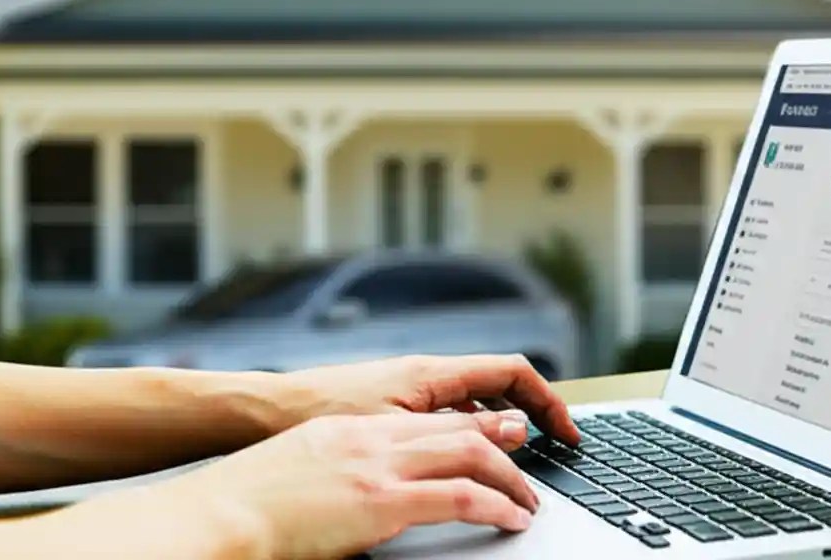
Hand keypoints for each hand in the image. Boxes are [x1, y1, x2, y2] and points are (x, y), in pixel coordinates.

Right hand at [161, 409, 538, 559]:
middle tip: (526, 462)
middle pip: (461, 428)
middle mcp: (373, 438)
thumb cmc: (247, 503)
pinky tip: (510, 518)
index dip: (472, 425)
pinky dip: (496, 505)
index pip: (429, 417)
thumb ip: (340, 467)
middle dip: (502, 444)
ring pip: (473, 454)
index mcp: (353, 430)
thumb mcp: (302, 468)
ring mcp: (380, 466)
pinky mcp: (383, 501)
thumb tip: (358, 490)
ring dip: (510, 478)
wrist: (220, 515)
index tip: (497, 435)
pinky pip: (462, 497)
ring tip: (527, 501)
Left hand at [281, 354, 579, 444]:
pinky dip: (469, 430)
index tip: (567, 433)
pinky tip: (466, 457)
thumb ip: (459, 431)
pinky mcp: (389, 407)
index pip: (513, 373)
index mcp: (432, 373)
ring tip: (519, 458)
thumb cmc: (319, 412)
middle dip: (534, 414)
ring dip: (502, 423)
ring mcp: (407, 389)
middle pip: (500, 385)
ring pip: (473, 400)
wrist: (263, 411)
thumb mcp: (398, 431)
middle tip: (556, 448)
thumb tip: (512, 432)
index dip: (549, 401)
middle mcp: (423, 374)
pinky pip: (447, 413)